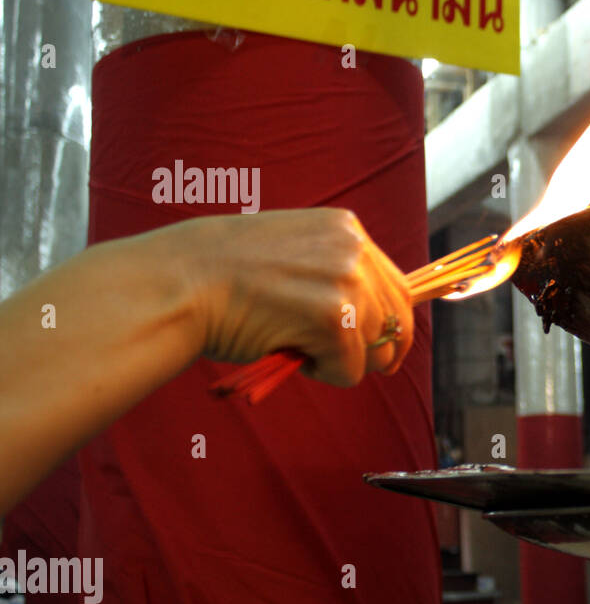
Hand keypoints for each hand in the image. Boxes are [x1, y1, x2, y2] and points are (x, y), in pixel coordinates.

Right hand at [169, 208, 413, 386]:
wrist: (176, 283)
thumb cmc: (221, 276)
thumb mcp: (291, 254)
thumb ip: (334, 272)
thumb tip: (378, 318)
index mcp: (346, 229)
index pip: (400, 287)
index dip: (392, 326)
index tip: (380, 349)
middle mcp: (355, 250)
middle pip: (397, 322)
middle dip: (374, 352)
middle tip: (337, 363)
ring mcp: (348, 282)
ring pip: (375, 351)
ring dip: (339, 361)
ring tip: (293, 343)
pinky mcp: (336, 320)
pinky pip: (350, 372)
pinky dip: (321, 375)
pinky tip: (285, 350)